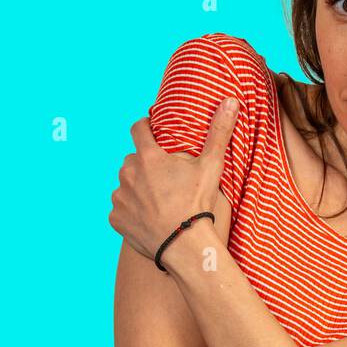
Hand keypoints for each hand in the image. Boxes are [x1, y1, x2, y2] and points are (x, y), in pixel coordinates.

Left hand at [108, 97, 239, 259]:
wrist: (184, 246)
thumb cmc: (197, 204)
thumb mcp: (211, 166)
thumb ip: (219, 132)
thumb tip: (231, 101)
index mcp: (147, 157)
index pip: (138, 129)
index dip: (144, 127)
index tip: (150, 130)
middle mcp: (127, 173)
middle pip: (132, 161)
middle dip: (144, 166)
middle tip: (163, 179)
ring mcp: (119, 197)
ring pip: (125, 185)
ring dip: (136, 189)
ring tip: (157, 202)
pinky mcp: (115, 219)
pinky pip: (121, 210)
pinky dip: (131, 213)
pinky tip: (148, 219)